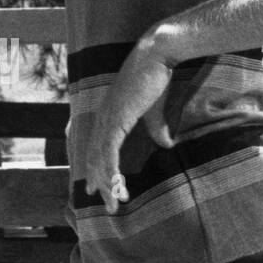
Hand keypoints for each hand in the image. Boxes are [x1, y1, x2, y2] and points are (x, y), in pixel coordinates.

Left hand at [83, 28, 177, 214]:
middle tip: (108, 206)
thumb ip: (157, 127)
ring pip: (99, 157)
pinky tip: (114, 184)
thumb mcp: (154, 109)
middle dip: (100, 183)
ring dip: (105, 182)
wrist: (156, 56)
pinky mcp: (115, 117)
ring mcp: (106, 117)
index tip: (97, 189)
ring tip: (113, 203)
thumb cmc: (154, 78)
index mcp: (109, 115)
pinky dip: (110, 168)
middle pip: (95, 157)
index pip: (97, 148)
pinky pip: (108, 149)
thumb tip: (166, 144)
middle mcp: (103, 117)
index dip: (97, 170)